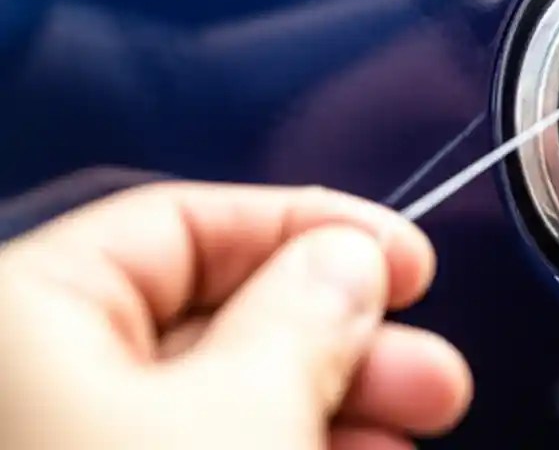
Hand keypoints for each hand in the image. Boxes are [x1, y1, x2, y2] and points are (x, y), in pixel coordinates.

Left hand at [0, 182, 471, 449]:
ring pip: (217, 390)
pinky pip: (199, 445)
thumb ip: (307, 313)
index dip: (313, 229)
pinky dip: (287, 441)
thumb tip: (348, 260)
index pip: (186, 221)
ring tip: (417, 423)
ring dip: (333, 396)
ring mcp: (57, 439)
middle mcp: (27, 373)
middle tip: (428, 364)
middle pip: (214, 313)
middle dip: (344, 335)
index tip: (402, 258)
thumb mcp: (245, 410)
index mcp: (23, 314)